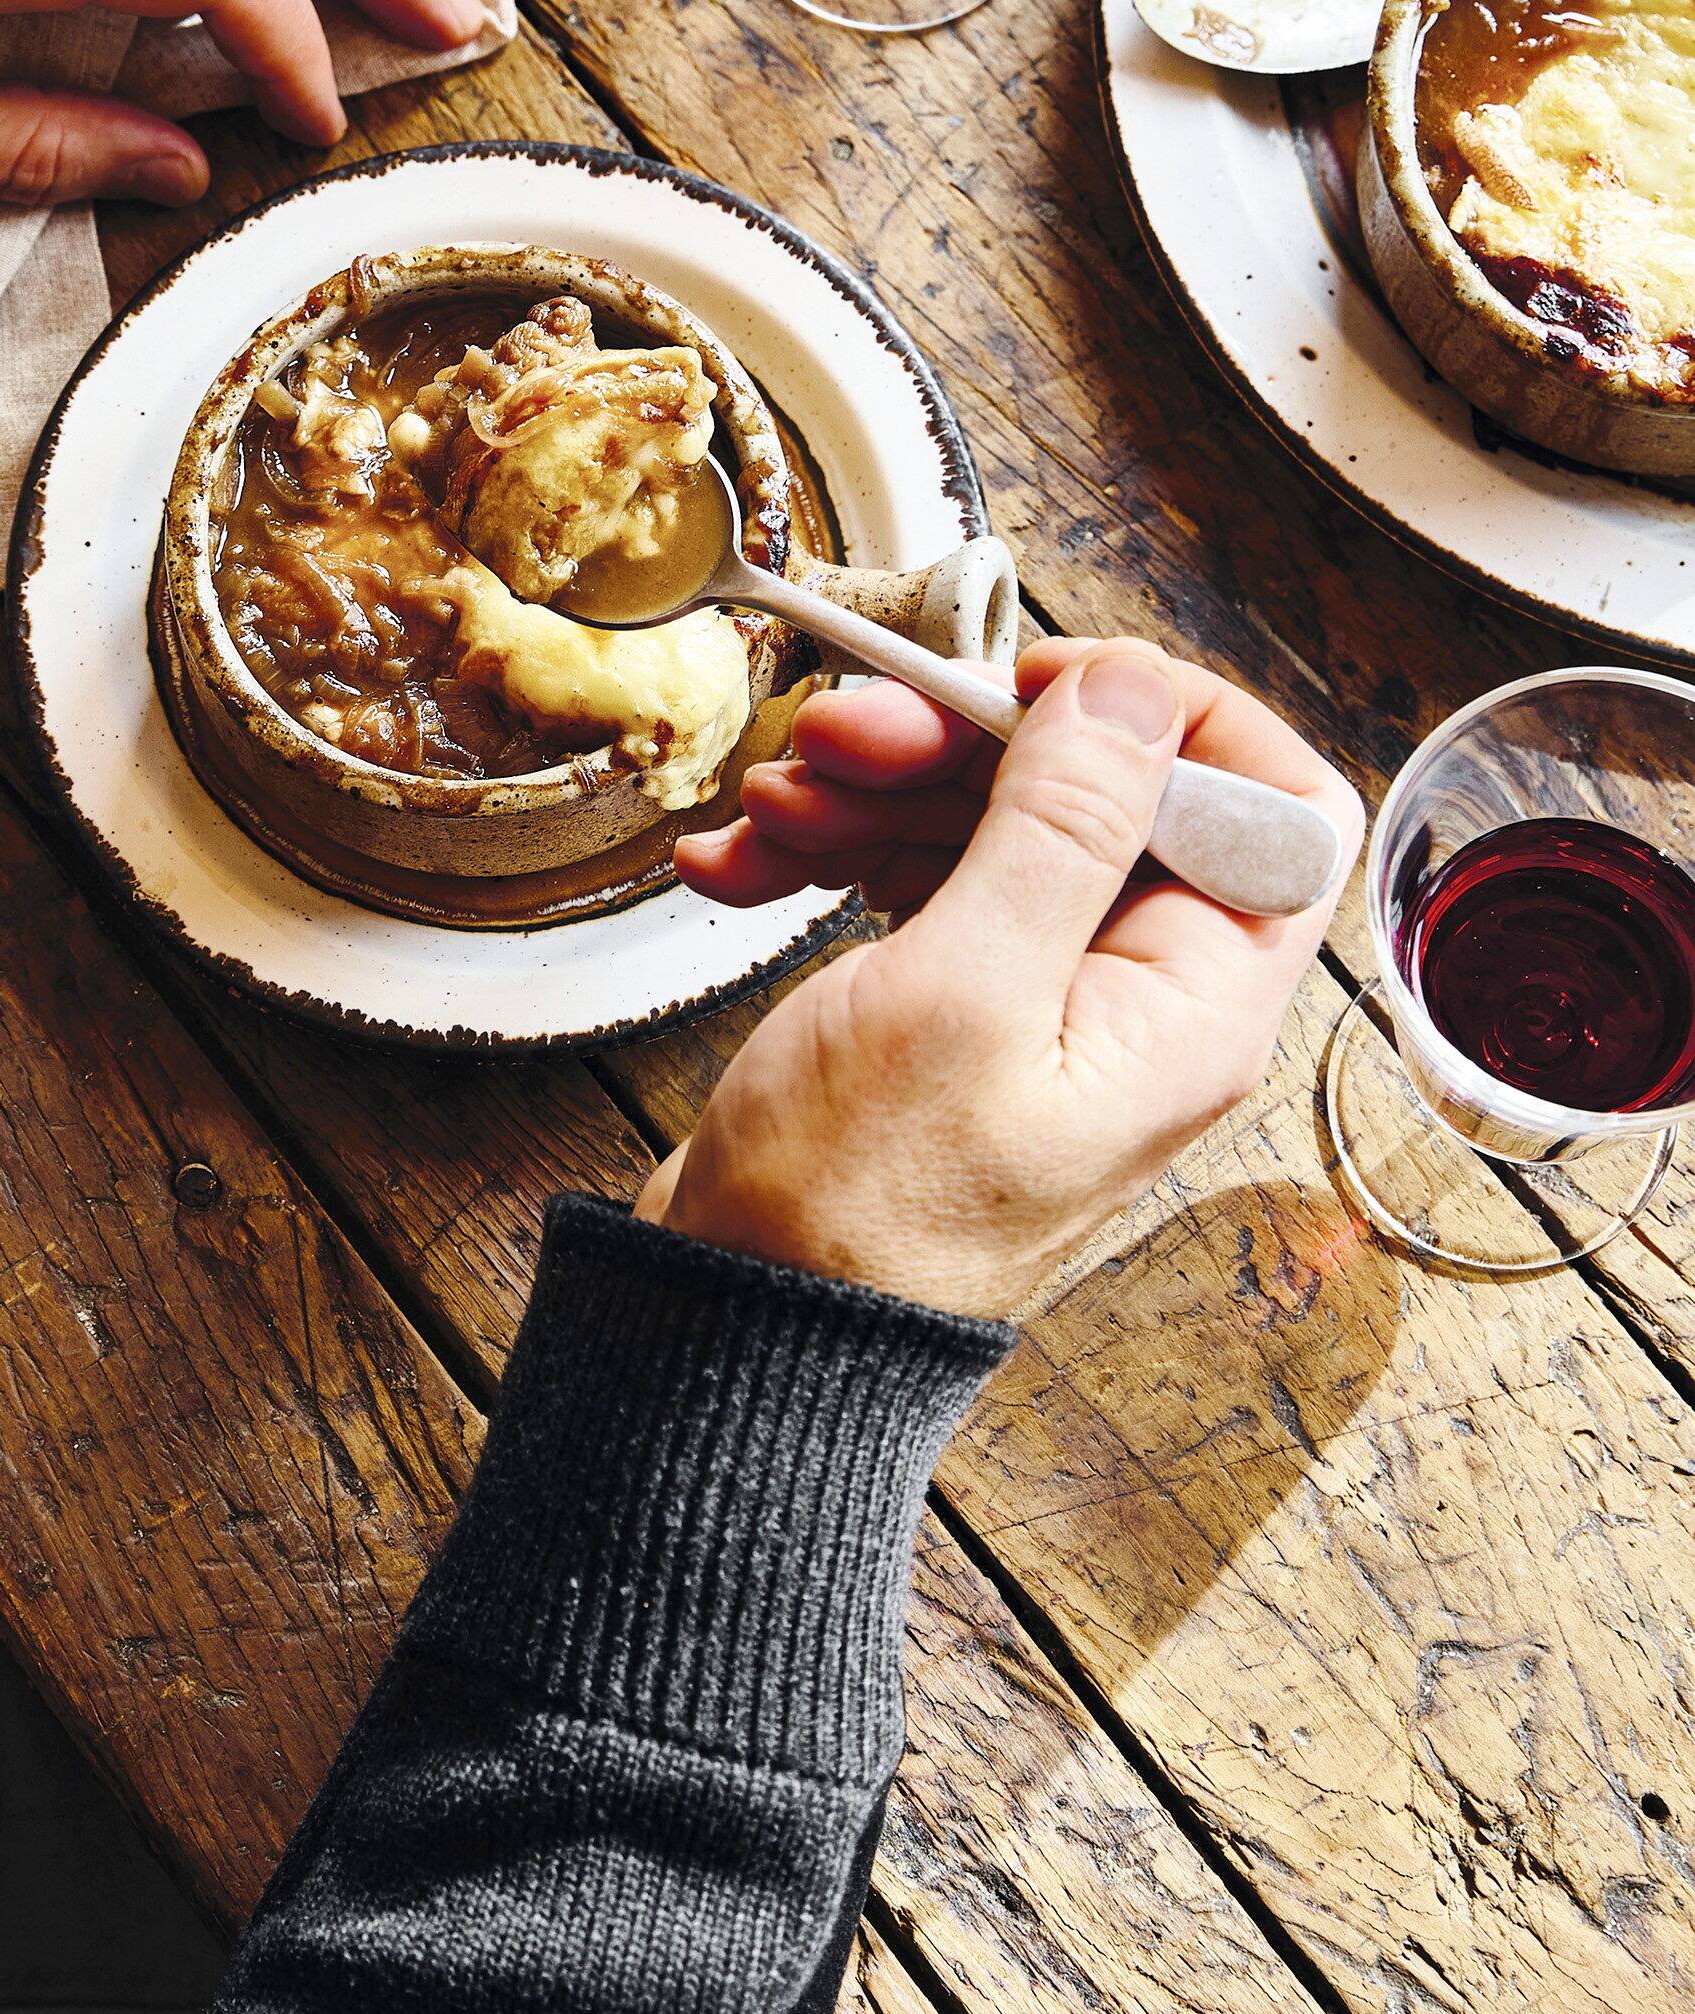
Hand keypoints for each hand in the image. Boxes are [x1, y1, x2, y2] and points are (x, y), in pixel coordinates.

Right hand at [642, 643, 1360, 1317]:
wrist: (744, 1331)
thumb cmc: (858, 1212)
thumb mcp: (962, 993)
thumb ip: (1059, 829)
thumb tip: (1131, 694)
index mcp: (1192, 1003)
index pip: (1270, 807)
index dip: (1172, 719)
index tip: (1042, 682)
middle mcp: (1134, 997)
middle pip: (1102, 794)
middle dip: (963, 743)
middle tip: (845, 730)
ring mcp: (1038, 1000)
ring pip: (990, 823)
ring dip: (873, 791)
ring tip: (773, 805)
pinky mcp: (948, 1006)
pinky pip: (916, 881)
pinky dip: (830, 853)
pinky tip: (741, 864)